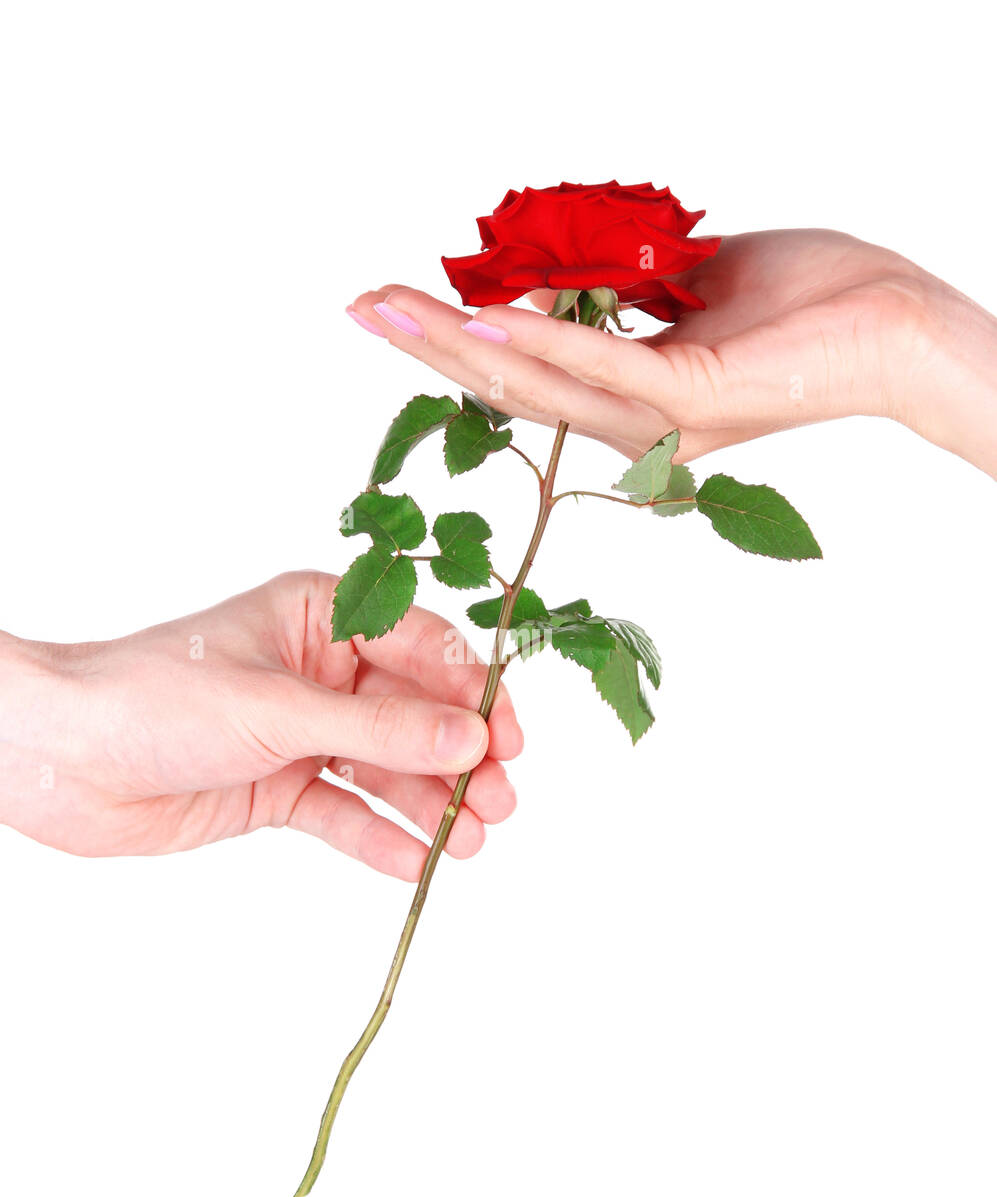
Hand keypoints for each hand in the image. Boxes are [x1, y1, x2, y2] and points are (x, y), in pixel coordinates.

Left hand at [0, 572, 521, 878]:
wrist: (58, 760)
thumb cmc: (153, 699)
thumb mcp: (279, 709)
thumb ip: (380, 727)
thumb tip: (472, 739)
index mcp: (320, 617)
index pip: (422, 647)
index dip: (472, 694)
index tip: (507, 741)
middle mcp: (318, 671)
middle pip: (413, 713)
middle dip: (459, 759)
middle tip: (500, 803)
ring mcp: (298, 732)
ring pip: (384, 767)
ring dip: (429, 803)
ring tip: (468, 844)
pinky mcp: (276, 786)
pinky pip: (342, 811)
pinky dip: (378, 836)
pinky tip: (415, 862)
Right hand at [348, 229, 996, 475]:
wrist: (893, 324)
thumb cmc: (807, 300)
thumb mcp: (692, 283)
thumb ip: (622, 287)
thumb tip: (563, 263)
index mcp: (628, 408)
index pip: (522, 374)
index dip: (453, 341)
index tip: (396, 300)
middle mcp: (632, 433)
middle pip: (508, 389)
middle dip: (425, 345)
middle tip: (355, 304)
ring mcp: (659, 424)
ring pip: (536, 385)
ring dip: (454, 343)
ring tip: (386, 307)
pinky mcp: (693, 399)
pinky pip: (602, 368)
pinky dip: (540, 341)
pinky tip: (483, 319)